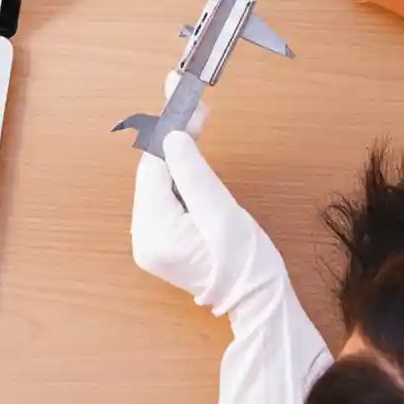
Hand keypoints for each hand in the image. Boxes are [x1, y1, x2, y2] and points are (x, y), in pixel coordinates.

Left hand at [130, 75, 277, 307]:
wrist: (259, 304)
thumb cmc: (247, 264)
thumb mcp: (222, 213)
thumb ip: (194, 174)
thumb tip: (171, 138)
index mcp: (154, 233)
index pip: (154, 169)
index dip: (168, 132)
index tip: (180, 99)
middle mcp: (144, 238)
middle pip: (154, 175)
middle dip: (173, 139)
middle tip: (193, 105)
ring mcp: (152, 241)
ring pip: (160, 183)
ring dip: (178, 153)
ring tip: (195, 120)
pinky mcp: (165, 241)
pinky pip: (167, 198)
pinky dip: (180, 175)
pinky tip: (193, 153)